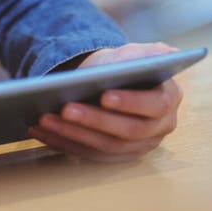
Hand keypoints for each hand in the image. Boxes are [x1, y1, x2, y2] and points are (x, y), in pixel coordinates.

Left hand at [29, 42, 182, 162]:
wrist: (111, 79)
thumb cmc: (124, 64)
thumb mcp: (136, 53)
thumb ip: (150, 54)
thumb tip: (169, 54)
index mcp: (168, 101)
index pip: (153, 106)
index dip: (130, 102)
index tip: (104, 96)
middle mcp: (157, 129)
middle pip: (126, 131)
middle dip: (93, 119)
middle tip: (65, 108)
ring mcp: (137, 147)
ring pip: (105, 147)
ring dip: (72, 134)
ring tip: (45, 118)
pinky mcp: (114, 157)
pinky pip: (88, 155)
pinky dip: (63, 143)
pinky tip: (42, 131)